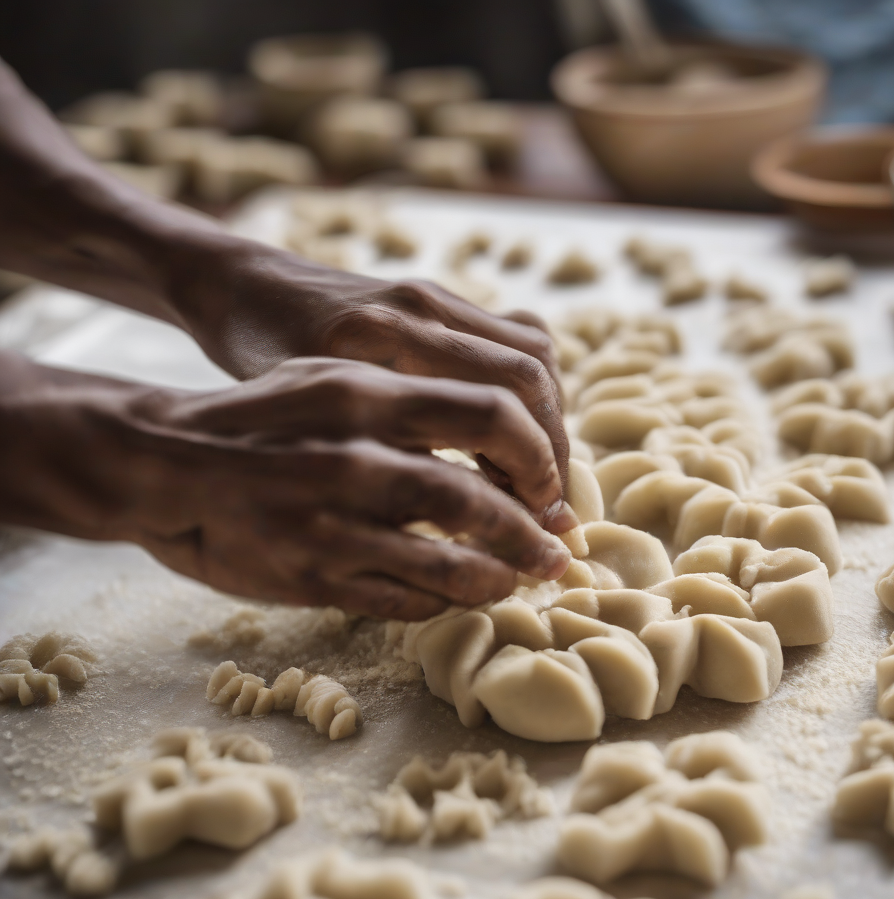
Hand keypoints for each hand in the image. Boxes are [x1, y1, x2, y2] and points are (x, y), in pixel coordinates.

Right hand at [0, 354, 571, 618]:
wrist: (165, 464)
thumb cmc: (260, 418)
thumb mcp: (332, 381)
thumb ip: (410, 398)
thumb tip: (500, 420)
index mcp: (368, 395)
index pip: (493, 414)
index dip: (538, 457)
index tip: (548, 485)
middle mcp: (355, 459)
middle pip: (478, 502)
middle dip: (531, 533)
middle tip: (558, 552)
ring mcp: (332, 524)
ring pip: (448, 563)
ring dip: (498, 577)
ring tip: (520, 581)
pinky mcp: (312, 577)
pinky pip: (401, 601)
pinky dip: (443, 602)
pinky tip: (462, 598)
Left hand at [177, 247, 571, 499]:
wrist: (243, 289)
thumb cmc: (256, 367)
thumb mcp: (303, 419)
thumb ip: (379, 452)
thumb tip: (466, 513)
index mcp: (378, 345)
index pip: (495, 403)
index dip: (534, 466)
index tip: (541, 517)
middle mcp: (417, 311)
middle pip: (530, 375)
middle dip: (552, 447)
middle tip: (549, 504)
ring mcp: (433, 297)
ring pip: (534, 350)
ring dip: (549, 415)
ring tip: (538, 471)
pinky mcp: (439, 297)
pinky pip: (515, 335)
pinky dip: (530, 387)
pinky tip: (514, 429)